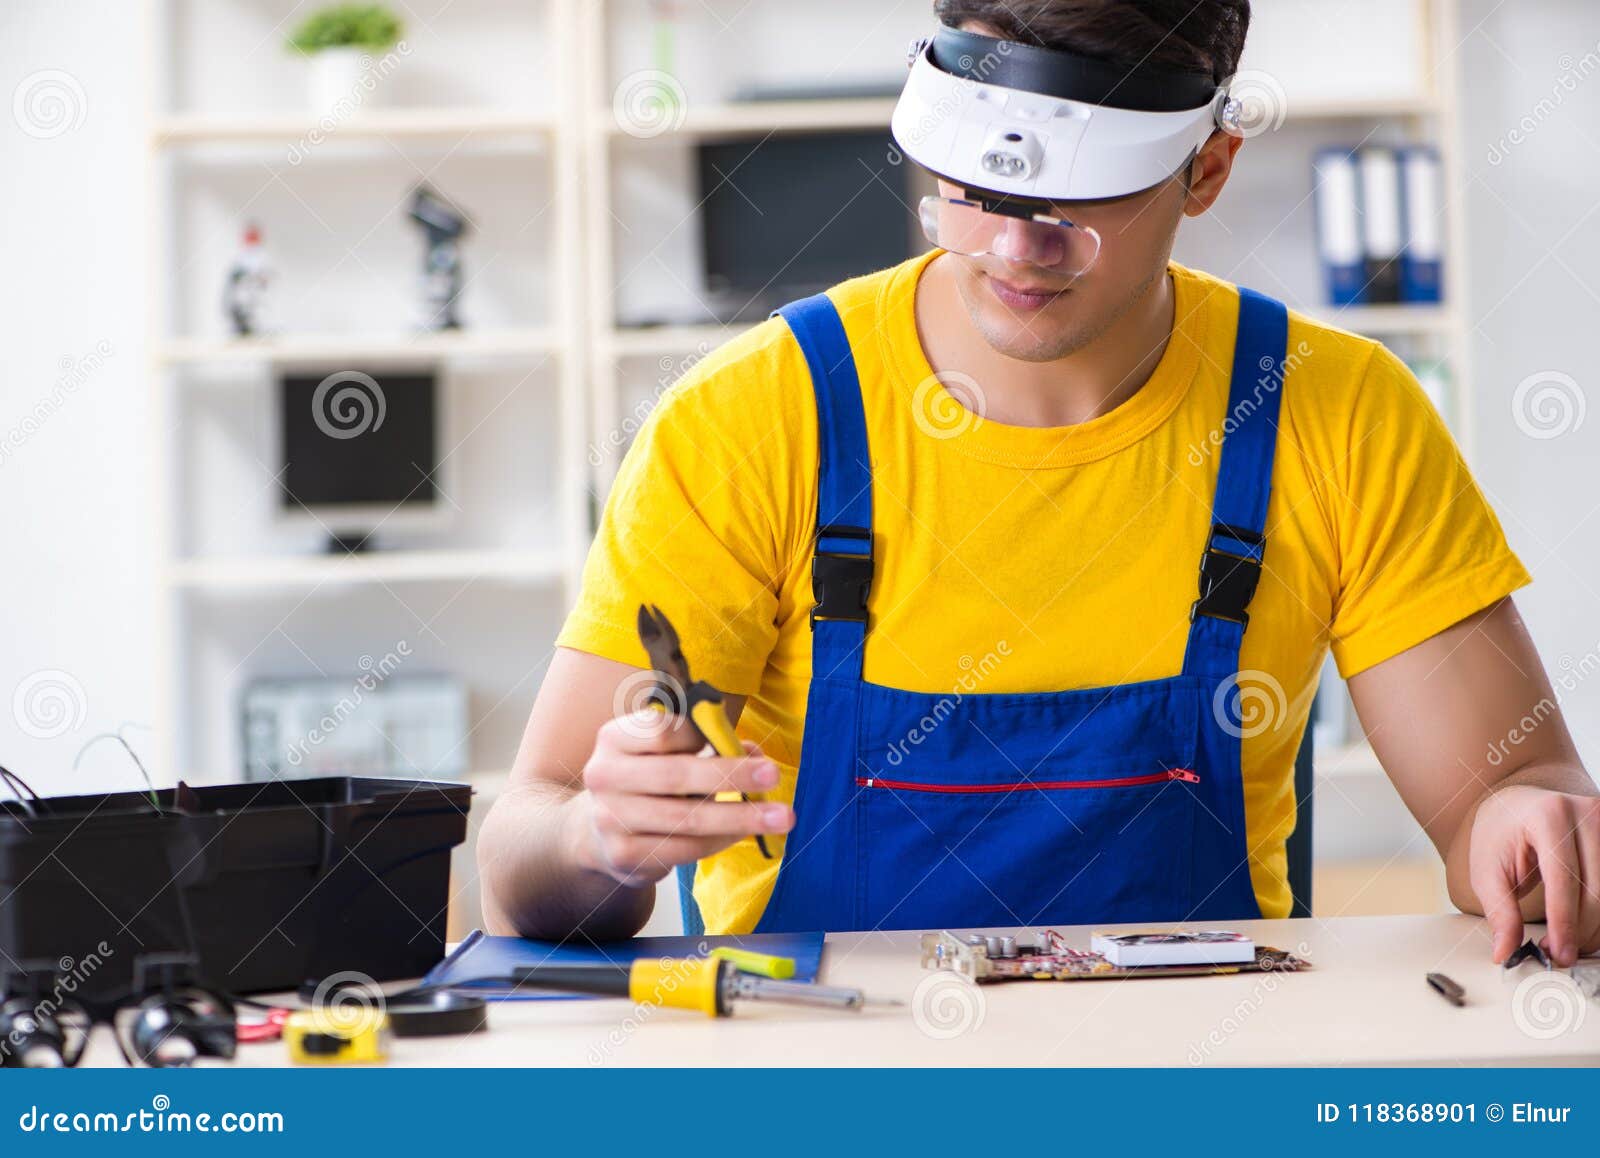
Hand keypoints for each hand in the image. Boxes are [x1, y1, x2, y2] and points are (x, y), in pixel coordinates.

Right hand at [566, 710, 791, 887]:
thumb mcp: (664, 753)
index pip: (660, 730)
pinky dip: (721, 841)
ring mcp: (611, 818)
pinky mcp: (624, 854)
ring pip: (686, 817)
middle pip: (676, 774)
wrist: (599, 830)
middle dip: (732, 775)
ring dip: (739, 817)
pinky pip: (684, 849)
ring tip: (780, 817)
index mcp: (614, 738)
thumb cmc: (646, 780)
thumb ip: (706, 745)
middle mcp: (604, 775)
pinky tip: (744, 833)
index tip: (739, 739)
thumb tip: (755, 753)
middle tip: (774, 775)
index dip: (701, 734)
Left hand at [1468, 783, 1599, 964]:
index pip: (1563, 879)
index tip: (1560, 954)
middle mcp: (1585, 813)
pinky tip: (1585, 927)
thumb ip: (1500, 912)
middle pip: (1595, 890)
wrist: (1515, 806)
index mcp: (1548, 815)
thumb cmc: (1499, 835)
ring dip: (1594, 926)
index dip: (1564, 923)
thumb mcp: (1487, 872)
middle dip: (1580, 931)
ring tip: (1569, 942)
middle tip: (1560, 955)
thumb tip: (1505, 954)